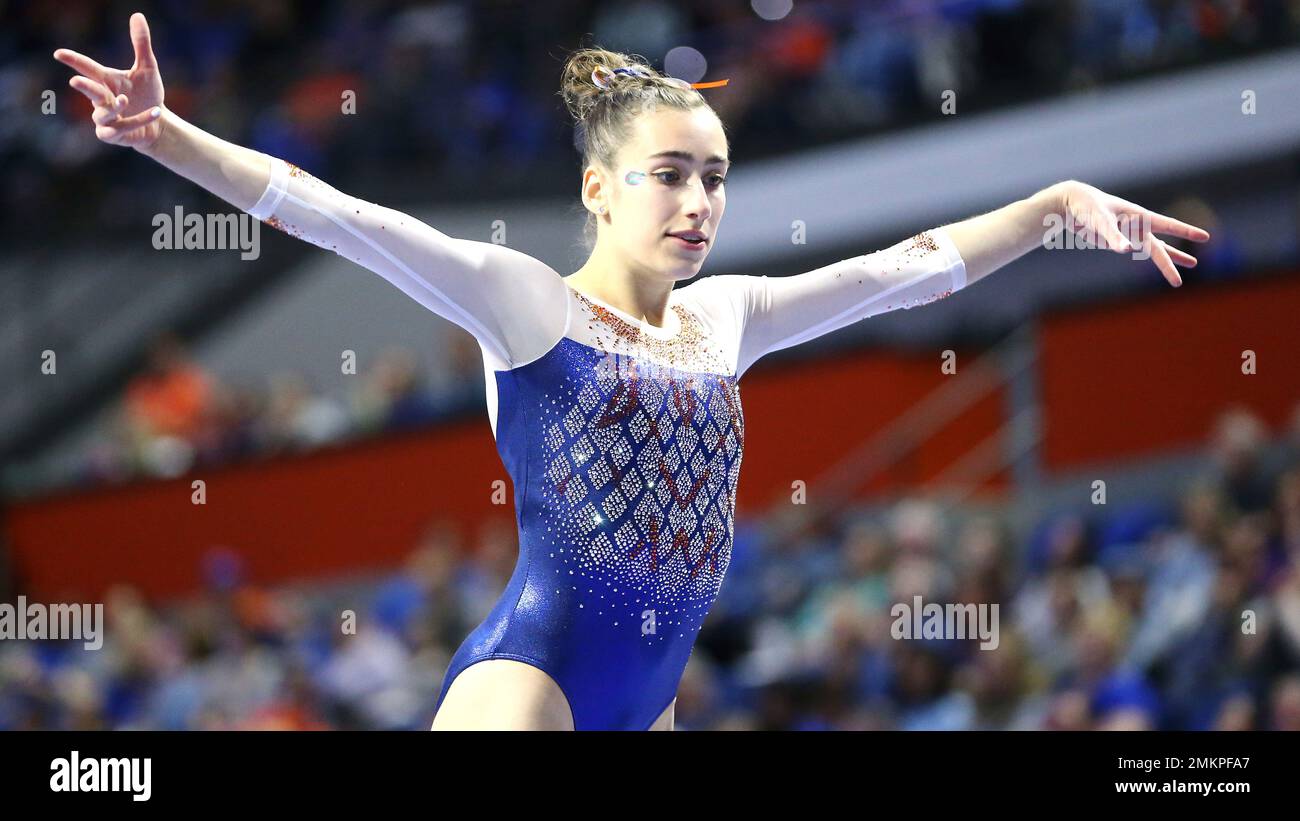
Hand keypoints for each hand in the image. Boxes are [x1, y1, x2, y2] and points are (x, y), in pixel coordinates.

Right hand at [53, 12, 165, 152]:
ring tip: (124, 99)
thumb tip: (137, 15)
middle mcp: (102, 99)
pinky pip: (123, 128)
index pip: (87, 67)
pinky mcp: (115, 135)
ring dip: (114, 107)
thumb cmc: (148, 94)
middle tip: (75, 80)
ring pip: (103, 114)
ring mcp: (106, 119)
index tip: (59, 53)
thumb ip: (141, 44)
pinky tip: (156, 112)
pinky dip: (139, 120)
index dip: (73, 60)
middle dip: (84, 87)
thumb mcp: (148, 68)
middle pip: (89, 91)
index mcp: (106, 81)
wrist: (158, 123)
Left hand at [1055, 180, 1210, 286]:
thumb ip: (1113, 235)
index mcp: (1138, 216)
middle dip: (1173, 259)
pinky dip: (1149, 257)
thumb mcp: (1100, 220)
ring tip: (1189, 267)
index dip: (1185, 231)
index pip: (1167, 225)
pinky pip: (1136, 250)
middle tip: (1194, 266)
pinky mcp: (1117, 240)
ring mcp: (1128, 234)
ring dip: (1168, 260)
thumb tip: (1127, 251)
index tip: (1205, 237)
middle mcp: (1137, 226)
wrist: (1072, 204)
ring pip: (1152, 250)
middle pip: (1159, 246)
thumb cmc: (1088, 208)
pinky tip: (1162, 262)